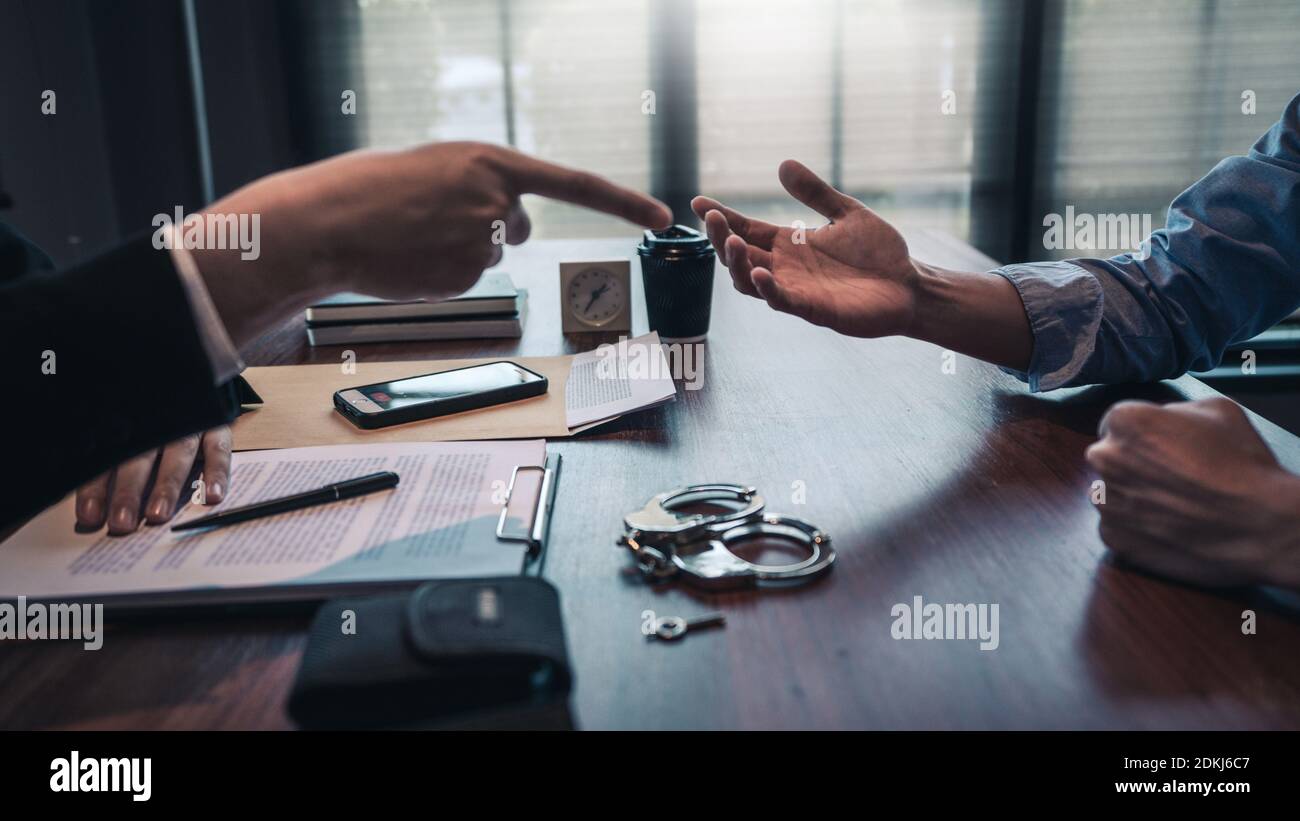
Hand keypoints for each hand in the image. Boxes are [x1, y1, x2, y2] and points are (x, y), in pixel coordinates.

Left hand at [74, 426, 230, 535]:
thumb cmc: (156, 422)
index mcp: (130, 427)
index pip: (107, 457)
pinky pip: (218, 450)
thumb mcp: (129, 435)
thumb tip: (92, 508)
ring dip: (167, 485)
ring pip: (176, 455)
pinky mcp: (217, 427)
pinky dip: (217, 473)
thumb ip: (112, 465)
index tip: (89, 516)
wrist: (194, 386)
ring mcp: (190, 425)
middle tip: (122, 523)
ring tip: (158, 515)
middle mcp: (158, 425)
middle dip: (128, 492)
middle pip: (139, 459)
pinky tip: (212, 496)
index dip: (96, 487)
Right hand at [192, 142, 672, 348]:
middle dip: (492, 228)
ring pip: (491, 254)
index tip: (662, 216)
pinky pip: (468, 278)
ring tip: (412, 236)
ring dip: (459, 250)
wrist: (327, 222)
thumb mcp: (440, 168)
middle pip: (521, 227)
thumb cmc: (375, 190)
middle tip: (434, 220)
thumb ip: (487, 188)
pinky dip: (443, 273)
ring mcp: (482, 241)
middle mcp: (497, 199)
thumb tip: (521, 228)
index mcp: (492, 161)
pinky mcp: (465, 276)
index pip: (575, 184)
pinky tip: (411, 258)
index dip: (623, 202)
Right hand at [691, 160, 919, 337]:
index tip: (698, 202)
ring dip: (736, 264)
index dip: (722, 217)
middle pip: (738, 254)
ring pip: (749, 281)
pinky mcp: (813, 309)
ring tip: (731, 243)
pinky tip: (759, 273)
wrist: (909, 286)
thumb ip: (815, 193)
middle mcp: (786, 267)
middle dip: (720, 237)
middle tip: (713, 218)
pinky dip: (767, 289)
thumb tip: (784, 164)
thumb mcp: (846, 213)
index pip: (746, 229)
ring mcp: (796, 289)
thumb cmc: (879, 254)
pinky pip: (782, 301)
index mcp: (790, 244)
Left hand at [1086, 398, 1299, 587]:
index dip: (1144, 435)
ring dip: (1134, 497)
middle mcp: (1105, 459)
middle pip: (1111, 457)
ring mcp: (1106, 501)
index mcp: (1125, 421)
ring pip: (1111, 493)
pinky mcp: (1114, 537)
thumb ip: (1175, 410)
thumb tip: (1163, 418)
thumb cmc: (1241, 466)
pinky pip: (1118, 527)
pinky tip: (1168, 525)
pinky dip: (1136, 528)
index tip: (1163, 447)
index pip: (1119, 423)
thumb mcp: (1216, 410)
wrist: (1257, 525)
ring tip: (1174, 504)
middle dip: (1134, 465)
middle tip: (1171, 477)